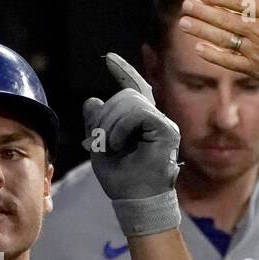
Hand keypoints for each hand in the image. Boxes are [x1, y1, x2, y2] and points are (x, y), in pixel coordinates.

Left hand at [83, 53, 181, 235]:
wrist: (136, 200)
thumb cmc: (121, 180)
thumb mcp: (99, 148)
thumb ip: (96, 124)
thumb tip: (92, 100)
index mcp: (139, 122)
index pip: (132, 88)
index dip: (122, 71)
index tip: (109, 58)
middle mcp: (154, 119)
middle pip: (125, 96)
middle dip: (104, 115)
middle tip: (97, 140)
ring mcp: (162, 123)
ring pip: (129, 101)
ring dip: (109, 122)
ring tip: (108, 145)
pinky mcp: (166, 130)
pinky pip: (138, 113)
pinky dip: (121, 127)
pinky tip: (117, 143)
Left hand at [178, 0, 258, 91]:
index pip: (240, 1)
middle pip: (226, 19)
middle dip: (203, 11)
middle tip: (186, 5)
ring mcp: (258, 52)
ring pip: (223, 40)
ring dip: (202, 30)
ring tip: (184, 23)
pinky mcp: (258, 70)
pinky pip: (230, 62)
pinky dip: (213, 54)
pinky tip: (199, 47)